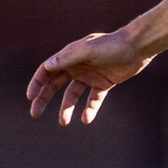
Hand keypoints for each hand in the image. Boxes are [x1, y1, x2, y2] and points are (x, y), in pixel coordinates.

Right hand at [27, 30, 153, 125]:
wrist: (137, 48)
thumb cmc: (111, 45)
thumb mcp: (88, 50)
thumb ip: (68, 58)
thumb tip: (47, 66)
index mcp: (69, 56)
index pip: (47, 71)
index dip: (37, 83)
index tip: (30, 96)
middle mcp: (76, 66)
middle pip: (54, 85)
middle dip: (43, 98)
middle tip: (35, 114)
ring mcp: (89, 76)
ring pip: (72, 95)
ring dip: (66, 108)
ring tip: (63, 122)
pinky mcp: (103, 84)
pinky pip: (93, 99)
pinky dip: (89, 109)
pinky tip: (86, 119)